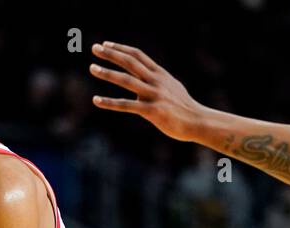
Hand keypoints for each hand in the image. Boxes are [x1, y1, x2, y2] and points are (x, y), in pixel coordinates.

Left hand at [90, 42, 205, 141]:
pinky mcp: (152, 111)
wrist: (197, 121)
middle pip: (130, 62)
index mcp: (160, 74)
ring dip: (108, 73)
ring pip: (127, 80)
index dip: (121, 48)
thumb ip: (156, 81)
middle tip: (94, 48)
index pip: (138, 55)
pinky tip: (96, 100)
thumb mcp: (171, 87)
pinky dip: (110, 103)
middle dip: (111, 54)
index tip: (106, 44)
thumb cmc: (183, 106)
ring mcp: (154, 95)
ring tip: (92, 67)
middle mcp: (156, 80)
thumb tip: (143, 81)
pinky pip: (126, 105)